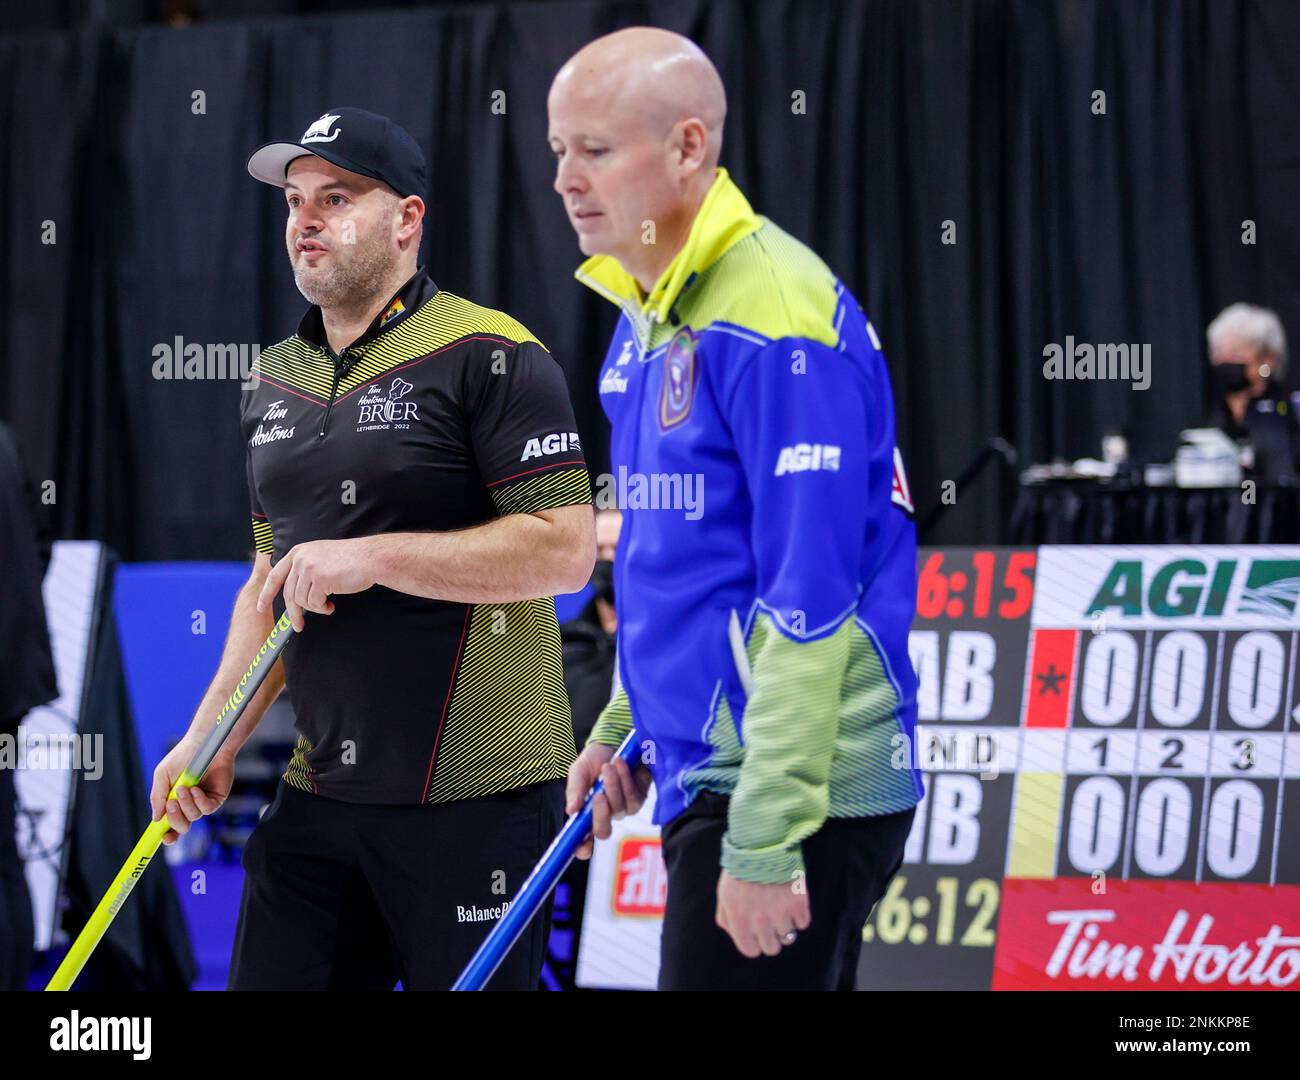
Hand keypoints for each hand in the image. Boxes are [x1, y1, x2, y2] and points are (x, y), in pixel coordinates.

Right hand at [150, 737, 234, 845]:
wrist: (203, 743)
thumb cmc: (182, 757)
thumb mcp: (162, 776)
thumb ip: (158, 797)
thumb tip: (156, 818)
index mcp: (173, 803)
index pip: (169, 826)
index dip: (166, 835)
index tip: (163, 838)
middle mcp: (188, 806)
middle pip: (182, 827)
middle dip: (175, 819)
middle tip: (171, 804)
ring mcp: (203, 802)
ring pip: (193, 817)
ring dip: (186, 805)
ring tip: (184, 787)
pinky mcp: (217, 798)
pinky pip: (207, 809)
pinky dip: (199, 801)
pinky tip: (196, 789)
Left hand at [256, 538, 376, 629]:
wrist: (370, 558)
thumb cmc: (351, 560)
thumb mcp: (321, 558)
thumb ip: (305, 569)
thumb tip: (295, 595)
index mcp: (298, 552)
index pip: (275, 576)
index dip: (266, 594)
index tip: (261, 608)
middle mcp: (300, 558)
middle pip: (289, 593)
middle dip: (293, 613)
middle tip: (298, 626)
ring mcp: (308, 568)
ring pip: (302, 600)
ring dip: (315, 608)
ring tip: (328, 605)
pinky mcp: (319, 579)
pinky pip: (314, 603)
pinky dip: (323, 608)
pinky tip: (332, 604)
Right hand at [565, 742, 652, 859]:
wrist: (615, 741)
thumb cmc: (594, 759)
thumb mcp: (579, 770)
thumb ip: (575, 789)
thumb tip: (571, 811)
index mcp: (586, 813)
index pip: (583, 840)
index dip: (581, 848)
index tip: (581, 848)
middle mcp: (605, 815)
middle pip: (603, 831)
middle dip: (600, 813)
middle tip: (598, 793)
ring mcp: (623, 809)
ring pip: (619, 810)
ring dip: (614, 786)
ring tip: (609, 765)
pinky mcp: (638, 798)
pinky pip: (634, 798)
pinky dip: (626, 780)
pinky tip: (621, 764)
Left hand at [715, 870, 810, 957]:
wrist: (761, 844)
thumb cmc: (740, 869)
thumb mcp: (724, 894)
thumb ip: (726, 919)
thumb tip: (736, 935)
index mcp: (739, 921)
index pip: (750, 951)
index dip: (755, 943)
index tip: (758, 933)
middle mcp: (760, 921)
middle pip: (772, 948)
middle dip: (771, 937)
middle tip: (771, 921)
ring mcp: (780, 913)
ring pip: (788, 936)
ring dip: (785, 923)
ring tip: (780, 905)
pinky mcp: (798, 903)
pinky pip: (803, 923)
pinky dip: (799, 914)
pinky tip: (792, 900)